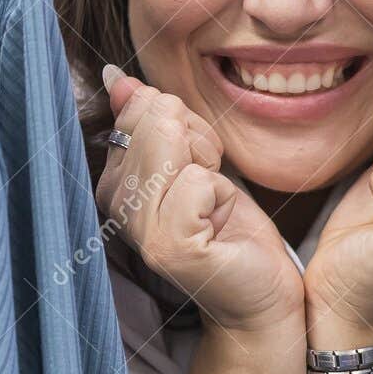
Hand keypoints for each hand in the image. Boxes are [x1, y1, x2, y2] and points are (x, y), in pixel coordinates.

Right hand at [97, 66, 303, 332]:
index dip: (185, 128)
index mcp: (113, 179)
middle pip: (159, 119)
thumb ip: (155, 120)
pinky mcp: (166, 244)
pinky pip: (198, 180)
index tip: (198, 168)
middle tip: (210, 191)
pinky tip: (218, 224)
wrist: (259, 295)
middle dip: (200, 142)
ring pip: (174, 143)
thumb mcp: (194, 162)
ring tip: (214, 206)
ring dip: (211, 167)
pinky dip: (222, 195)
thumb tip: (118, 78)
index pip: (143, 108)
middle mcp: (114, 203)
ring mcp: (136, 226)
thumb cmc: (231, 230)